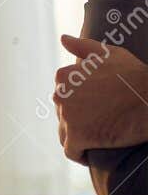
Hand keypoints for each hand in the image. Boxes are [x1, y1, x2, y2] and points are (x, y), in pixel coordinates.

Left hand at [54, 35, 147, 162]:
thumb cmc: (135, 75)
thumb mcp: (109, 54)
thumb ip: (83, 47)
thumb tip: (63, 39)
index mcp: (63, 76)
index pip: (63, 95)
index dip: (79, 103)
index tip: (94, 108)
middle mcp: (60, 94)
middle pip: (63, 114)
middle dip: (78, 119)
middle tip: (100, 123)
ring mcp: (67, 116)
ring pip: (65, 132)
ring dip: (77, 137)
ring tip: (97, 139)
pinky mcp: (78, 136)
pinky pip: (71, 151)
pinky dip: (79, 154)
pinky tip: (90, 155)